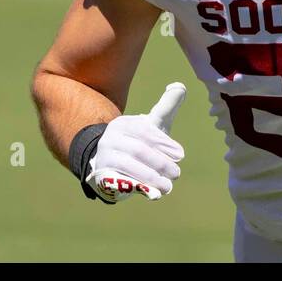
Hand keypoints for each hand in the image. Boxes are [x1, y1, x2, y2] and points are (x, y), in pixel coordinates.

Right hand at [85, 83, 185, 203]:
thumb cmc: (138, 143)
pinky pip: (119, 182)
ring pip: (129, 166)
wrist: (109, 165)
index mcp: (123, 124)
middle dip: (160, 163)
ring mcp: (104, 158)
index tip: (180, 155)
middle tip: (176, 173)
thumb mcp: (151, 125)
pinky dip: (138, 188)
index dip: (164, 144)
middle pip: (138, 150)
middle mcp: (110, 138)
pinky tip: (153, 194)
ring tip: (168, 186)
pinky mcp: (101, 177)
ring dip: (152, 177)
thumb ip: (166, 107)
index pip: (145, 131)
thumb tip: (180, 86)